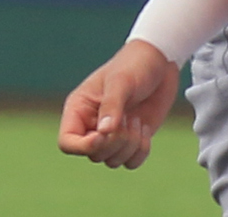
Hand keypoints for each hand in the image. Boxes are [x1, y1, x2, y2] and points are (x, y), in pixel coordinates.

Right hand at [57, 39, 182, 169]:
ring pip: (112, 161)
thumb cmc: (135, 65)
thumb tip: (104, 133)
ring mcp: (111, 135)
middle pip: (93, 154)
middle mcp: (92, 126)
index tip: (102, 136)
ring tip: (136, 120)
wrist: (161, 63)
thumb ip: (112, 106)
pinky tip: (145, 129)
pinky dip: (141, 151)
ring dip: (129, 145)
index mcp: (79, 109)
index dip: (82, 147)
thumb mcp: (121, 81)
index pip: (67, 142)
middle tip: (128, 117)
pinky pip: (131, 163)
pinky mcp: (130, 141)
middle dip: (115, 141)